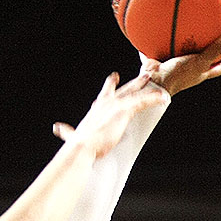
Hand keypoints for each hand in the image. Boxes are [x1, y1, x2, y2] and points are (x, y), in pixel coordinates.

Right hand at [52, 72, 168, 155]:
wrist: (83, 146)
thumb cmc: (80, 144)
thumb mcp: (72, 135)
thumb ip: (66, 131)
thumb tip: (56, 127)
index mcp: (97, 108)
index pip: (106, 94)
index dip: (110, 85)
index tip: (114, 76)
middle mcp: (107, 103)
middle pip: (125, 89)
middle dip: (136, 82)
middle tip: (145, 74)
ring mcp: (117, 105)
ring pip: (136, 92)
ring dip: (147, 86)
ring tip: (159, 83)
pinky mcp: (124, 111)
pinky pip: (143, 102)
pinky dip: (154, 99)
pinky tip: (164, 97)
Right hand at [140, 33, 220, 95]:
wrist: (155, 81)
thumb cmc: (178, 75)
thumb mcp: (199, 62)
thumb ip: (214, 51)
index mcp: (201, 72)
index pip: (220, 67)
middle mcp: (191, 69)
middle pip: (206, 59)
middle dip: (212, 50)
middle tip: (219, 37)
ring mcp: (177, 65)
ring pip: (186, 52)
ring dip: (189, 42)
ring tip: (194, 27)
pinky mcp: (163, 59)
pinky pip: (166, 46)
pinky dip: (166, 38)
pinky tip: (166, 26)